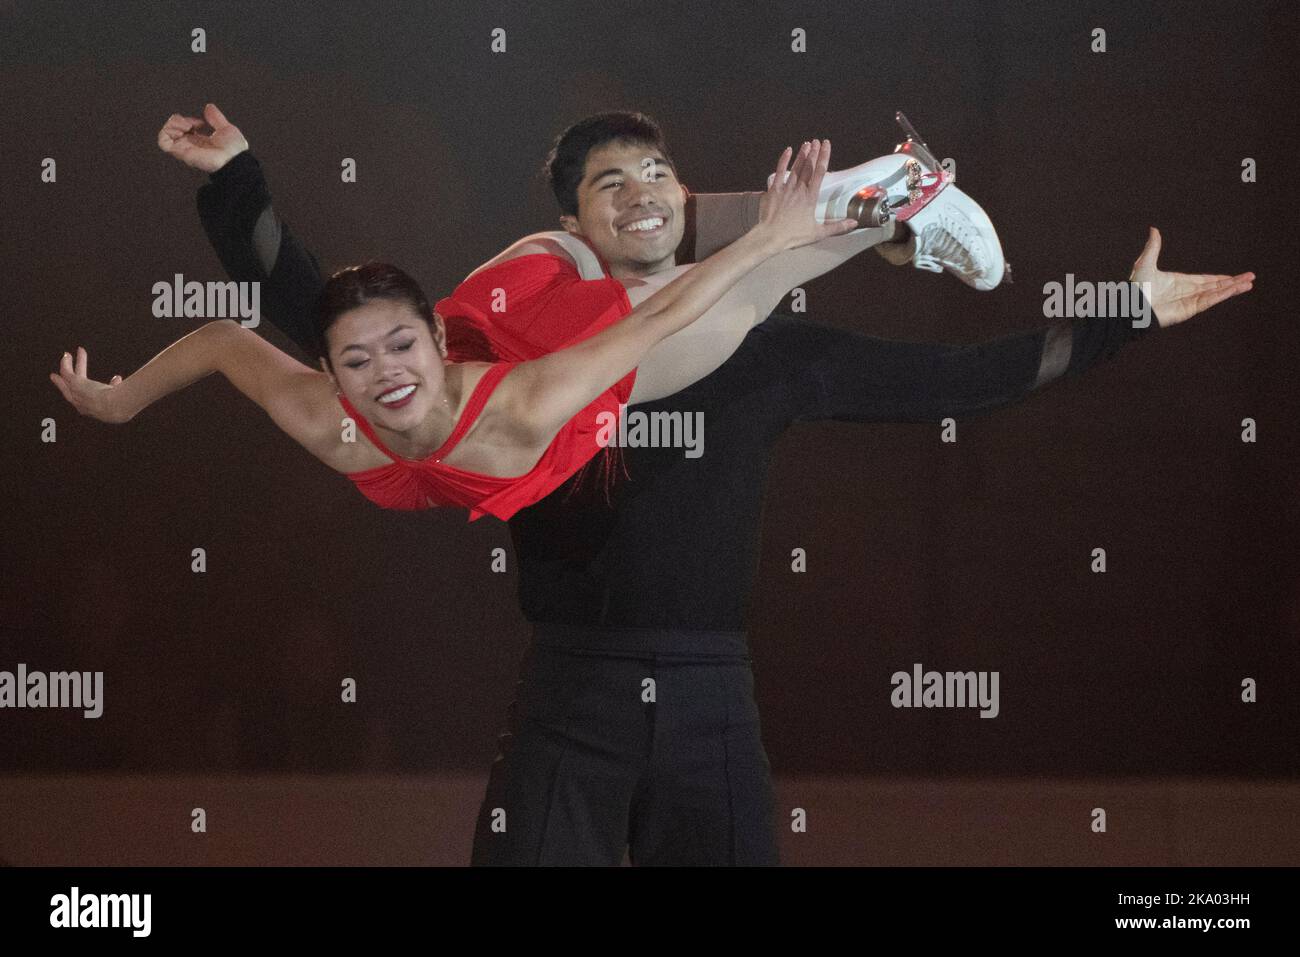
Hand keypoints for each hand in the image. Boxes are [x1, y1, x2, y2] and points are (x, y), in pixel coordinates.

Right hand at [49, 347, 129, 422]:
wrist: (114, 406)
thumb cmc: (119, 405)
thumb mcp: (117, 396)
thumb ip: (115, 386)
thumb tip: (117, 377)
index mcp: (91, 410)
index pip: (85, 399)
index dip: (86, 391)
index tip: (85, 387)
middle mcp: (79, 404)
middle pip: (67, 390)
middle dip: (62, 382)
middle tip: (55, 376)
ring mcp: (75, 393)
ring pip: (67, 377)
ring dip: (66, 365)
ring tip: (66, 355)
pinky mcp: (74, 383)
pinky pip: (66, 371)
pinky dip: (66, 363)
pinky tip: (67, 355)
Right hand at [157, 102, 248, 172]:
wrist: (235, 160)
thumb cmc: (234, 151)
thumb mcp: (225, 128)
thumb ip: (216, 118)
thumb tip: (209, 107)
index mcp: (199, 141)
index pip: (182, 127)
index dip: (187, 120)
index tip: (201, 123)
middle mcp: (190, 145)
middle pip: (171, 129)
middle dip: (177, 120)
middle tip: (191, 124)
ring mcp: (184, 149)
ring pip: (165, 134)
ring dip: (172, 124)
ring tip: (187, 126)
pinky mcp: (181, 152)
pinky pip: (163, 142)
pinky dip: (168, 132)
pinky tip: (183, 130)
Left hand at [754, 139, 857, 250]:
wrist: (770, 237)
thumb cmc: (793, 236)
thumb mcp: (818, 233)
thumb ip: (837, 227)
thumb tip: (854, 223)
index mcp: (810, 197)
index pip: (820, 172)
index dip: (824, 157)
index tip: (826, 145)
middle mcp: (799, 189)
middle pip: (808, 166)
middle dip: (814, 152)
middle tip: (818, 141)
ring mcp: (785, 188)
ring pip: (795, 167)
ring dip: (802, 154)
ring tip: (807, 144)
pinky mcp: (773, 190)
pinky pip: (779, 171)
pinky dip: (783, 160)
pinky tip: (788, 151)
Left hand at [1130, 227, 1253, 327]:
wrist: (1131, 305)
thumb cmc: (1135, 287)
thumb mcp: (1145, 262)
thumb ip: (1153, 247)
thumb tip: (1154, 229)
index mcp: (1178, 283)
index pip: (1204, 280)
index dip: (1219, 278)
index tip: (1233, 277)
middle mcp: (1186, 292)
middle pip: (1214, 286)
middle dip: (1232, 282)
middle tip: (1250, 278)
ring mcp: (1188, 301)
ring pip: (1216, 293)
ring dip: (1233, 288)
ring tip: (1249, 283)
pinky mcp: (1189, 309)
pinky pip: (1210, 300)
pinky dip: (1223, 294)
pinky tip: (1236, 289)